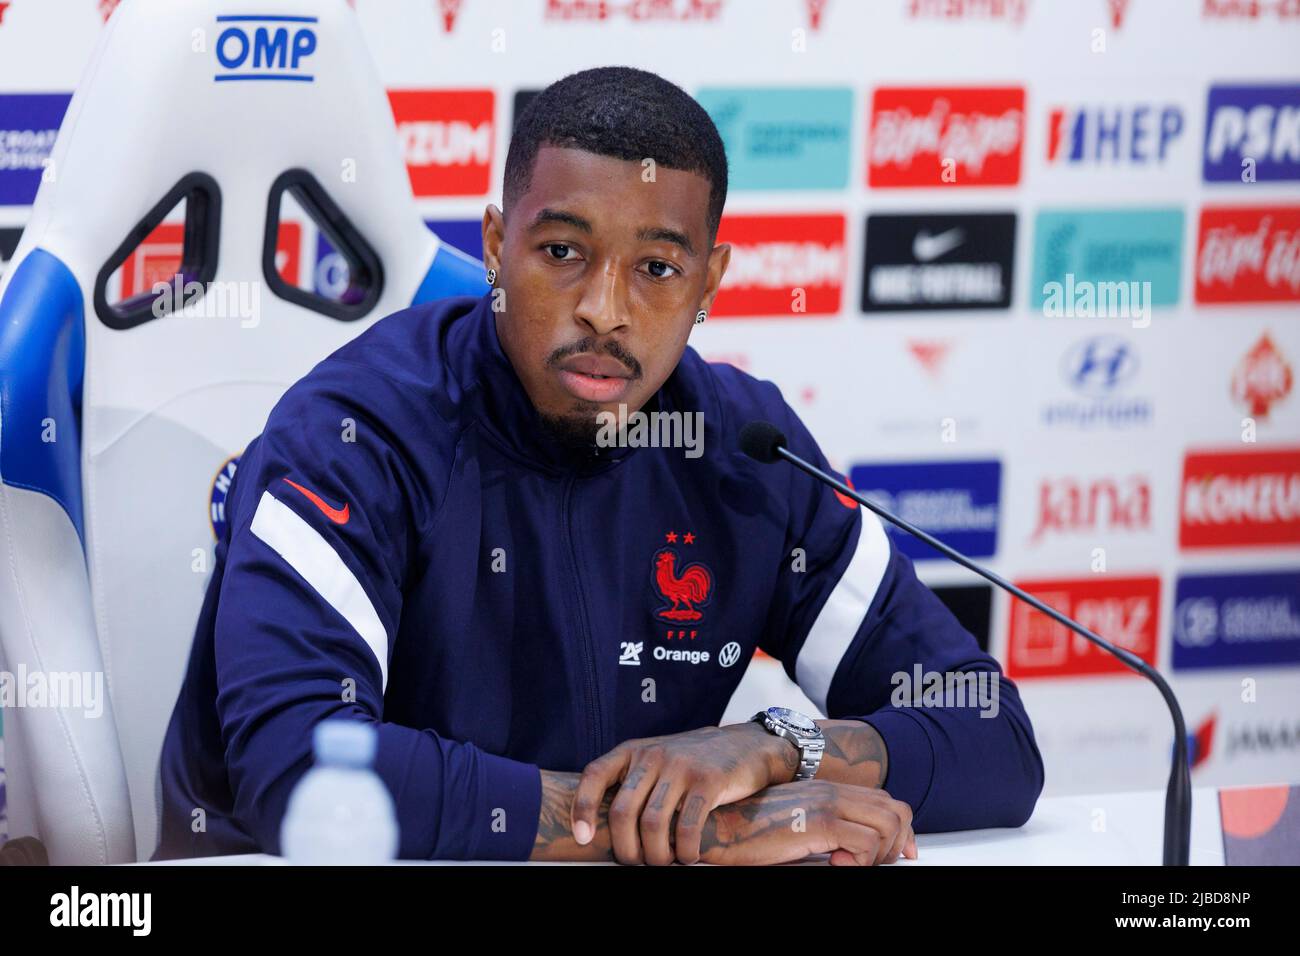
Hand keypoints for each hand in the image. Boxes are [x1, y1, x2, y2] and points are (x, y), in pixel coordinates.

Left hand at [571, 723, 797, 864]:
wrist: (747, 745)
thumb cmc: (695, 762)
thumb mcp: (658, 760)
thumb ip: (634, 782)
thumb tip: (603, 826)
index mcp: (634, 751)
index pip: (595, 775)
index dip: (583, 808)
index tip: (583, 838)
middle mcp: (654, 755)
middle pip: (624, 812)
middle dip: (625, 849)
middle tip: (636, 862)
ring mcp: (681, 767)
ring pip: (653, 825)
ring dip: (655, 856)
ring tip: (663, 863)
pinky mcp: (709, 781)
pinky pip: (686, 828)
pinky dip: (684, 852)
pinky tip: (689, 857)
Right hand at [700, 780, 917, 865]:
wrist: (720, 824)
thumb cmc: (751, 829)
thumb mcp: (798, 825)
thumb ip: (827, 830)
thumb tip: (854, 853)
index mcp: (829, 791)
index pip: (886, 802)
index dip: (901, 830)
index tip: (901, 854)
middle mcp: (833, 793)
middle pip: (896, 810)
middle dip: (897, 843)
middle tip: (875, 864)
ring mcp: (828, 805)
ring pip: (889, 824)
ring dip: (880, 852)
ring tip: (853, 865)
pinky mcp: (820, 823)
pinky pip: (866, 843)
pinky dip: (861, 861)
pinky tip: (836, 864)